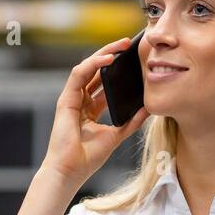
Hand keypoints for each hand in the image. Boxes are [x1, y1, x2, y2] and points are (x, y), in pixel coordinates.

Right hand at [39, 37, 149, 189]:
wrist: (71, 170)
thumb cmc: (88, 158)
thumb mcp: (116, 135)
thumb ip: (131, 122)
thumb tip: (148, 109)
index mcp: (89, 110)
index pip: (103, 83)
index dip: (116, 70)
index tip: (132, 61)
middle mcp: (79, 101)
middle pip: (95, 72)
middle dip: (110, 56)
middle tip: (127, 44)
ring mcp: (71, 99)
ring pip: (86, 68)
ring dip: (103, 55)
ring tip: (119, 46)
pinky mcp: (66, 99)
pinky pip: (79, 75)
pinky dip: (93, 64)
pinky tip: (107, 59)